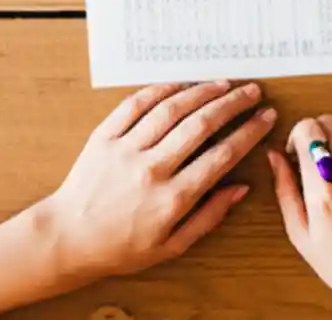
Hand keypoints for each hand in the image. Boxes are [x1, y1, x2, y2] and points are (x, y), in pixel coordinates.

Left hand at [40, 82, 275, 280]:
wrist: (67, 238)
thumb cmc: (120, 246)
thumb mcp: (171, 246)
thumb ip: (209, 216)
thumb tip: (240, 188)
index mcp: (172, 198)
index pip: (221, 156)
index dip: (248, 133)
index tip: (265, 118)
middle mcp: (151, 169)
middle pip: (201, 125)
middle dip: (232, 105)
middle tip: (251, 92)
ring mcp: (125, 150)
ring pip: (171, 109)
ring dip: (202, 92)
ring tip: (223, 83)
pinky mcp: (104, 137)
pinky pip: (135, 105)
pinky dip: (160, 90)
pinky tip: (180, 85)